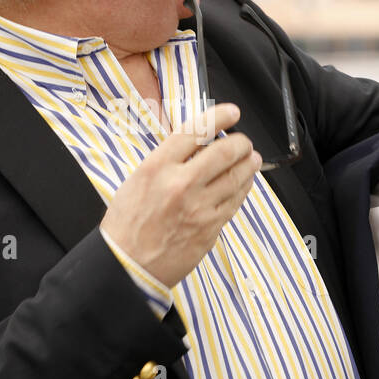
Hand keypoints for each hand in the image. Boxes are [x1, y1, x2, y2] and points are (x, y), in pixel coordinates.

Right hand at [101, 103, 260, 288]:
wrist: (128, 265)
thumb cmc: (127, 225)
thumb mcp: (137, 180)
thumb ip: (167, 161)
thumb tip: (196, 144)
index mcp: (157, 167)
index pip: (196, 130)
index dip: (220, 116)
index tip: (232, 112)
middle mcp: (180, 184)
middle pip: (225, 151)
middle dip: (240, 142)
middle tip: (243, 141)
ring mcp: (199, 208)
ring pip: (236, 176)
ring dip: (248, 163)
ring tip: (251, 158)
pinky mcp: (210, 228)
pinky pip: (236, 201)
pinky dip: (243, 187)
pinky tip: (244, 182)